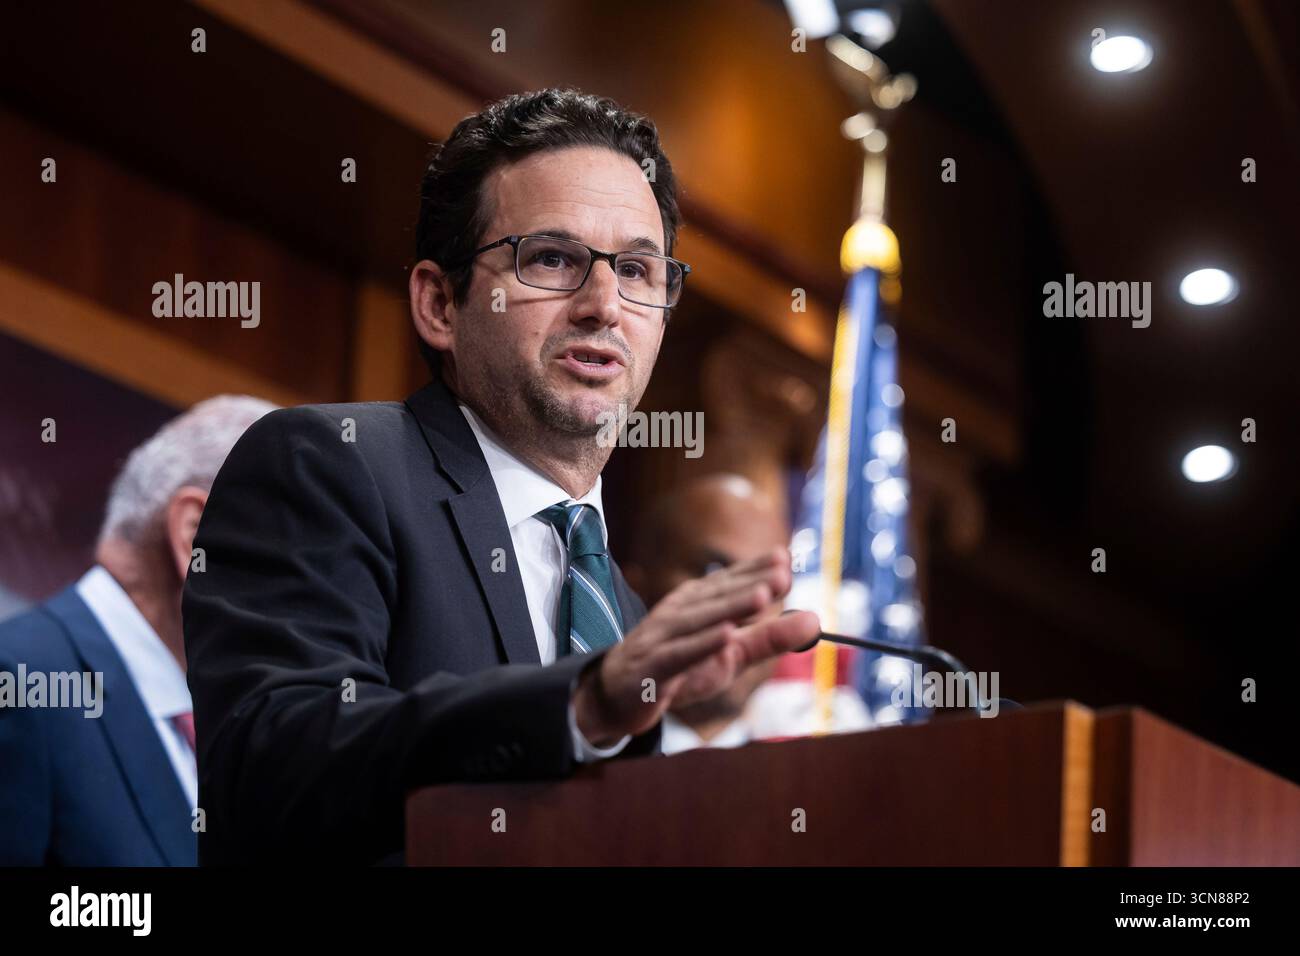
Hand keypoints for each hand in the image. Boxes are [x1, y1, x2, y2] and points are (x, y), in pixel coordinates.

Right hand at [573, 547, 819, 744]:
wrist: (617, 696)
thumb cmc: (679, 668)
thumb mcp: (729, 654)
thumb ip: (769, 637)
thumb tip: (815, 620)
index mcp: (697, 602)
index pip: (730, 581)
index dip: (756, 569)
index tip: (785, 556)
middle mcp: (679, 612)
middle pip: (719, 595)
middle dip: (751, 582)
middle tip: (783, 571)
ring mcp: (663, 638)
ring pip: (702, 620)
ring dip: (732, 607)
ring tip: (762, 596)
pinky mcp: (654, 667)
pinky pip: (681, 654)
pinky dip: (703, 645)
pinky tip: (725, 637)